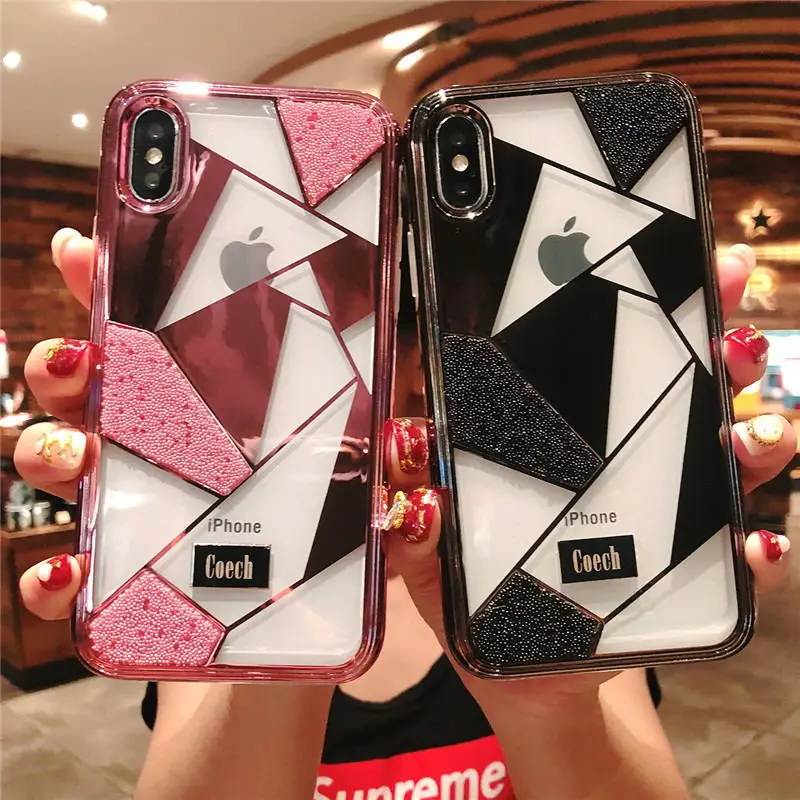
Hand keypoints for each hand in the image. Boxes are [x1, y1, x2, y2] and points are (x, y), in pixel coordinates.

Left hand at [382, 243, 794, 720]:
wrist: (522, 679)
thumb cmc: (469, 601)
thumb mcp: (427, 554)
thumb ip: (410, 511)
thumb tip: (405, 450)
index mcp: (546, 438)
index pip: (591, 355)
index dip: (631, 303)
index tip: (669, 257)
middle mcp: (612, 457)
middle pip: (675, 386)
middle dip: (715, 345)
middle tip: (732, 330)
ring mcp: (652, 508)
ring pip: (719, 453)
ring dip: (749, 431)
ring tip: (752, 430)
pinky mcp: (680, 571)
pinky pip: (733, 556)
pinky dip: (756, 547)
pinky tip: (758, 544)